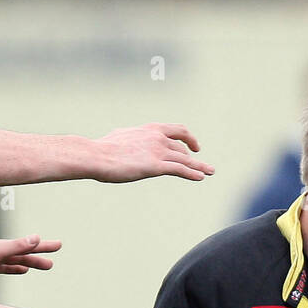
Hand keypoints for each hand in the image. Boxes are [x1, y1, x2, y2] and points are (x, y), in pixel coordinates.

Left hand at [0, 234, 61, 292]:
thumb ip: (17, 246)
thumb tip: (37, 238)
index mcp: (2, 249)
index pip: (27, 247)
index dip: (43, 247)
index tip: (58, 246)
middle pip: (19, 258)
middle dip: (35, 260)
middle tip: (50, 264)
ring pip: (5, 268)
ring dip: (18, 268)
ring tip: (28, 269)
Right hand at [94, 123, 215, 182]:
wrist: (96, 155)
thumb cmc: (102, 149)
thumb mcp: (120, 138)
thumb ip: (129, 139)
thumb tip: (122, 140)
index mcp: (150, 129)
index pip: (176, 130)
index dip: (188, 138)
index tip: (194, 146)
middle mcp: (158, 138)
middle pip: (182, 148)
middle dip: (194, 156)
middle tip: (202, 165)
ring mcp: (158, 151)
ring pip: (185, 159)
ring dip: (200, 166)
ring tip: (210, 171)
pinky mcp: (155, 166)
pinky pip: (180, 169)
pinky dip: (192, 173)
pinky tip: (201, 177)